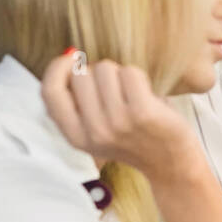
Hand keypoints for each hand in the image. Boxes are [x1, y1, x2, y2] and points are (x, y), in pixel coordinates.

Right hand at [40, 50, 199, 180]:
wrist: (171, 163)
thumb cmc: (134, 138)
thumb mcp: (94, 131)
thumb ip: (75, 104)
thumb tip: (68, 58)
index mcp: (76, 137)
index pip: (50, 92)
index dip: (57, 68)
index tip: (71, 58)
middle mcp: (93, 132)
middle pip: (81, 74)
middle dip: (97, 71)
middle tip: (116, 89)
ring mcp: (117, 123)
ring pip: (105, 69)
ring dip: (120, 74)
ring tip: (132, 95)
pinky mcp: (142, 114)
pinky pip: (130, 73)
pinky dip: (139, 77)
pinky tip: (146, 95)